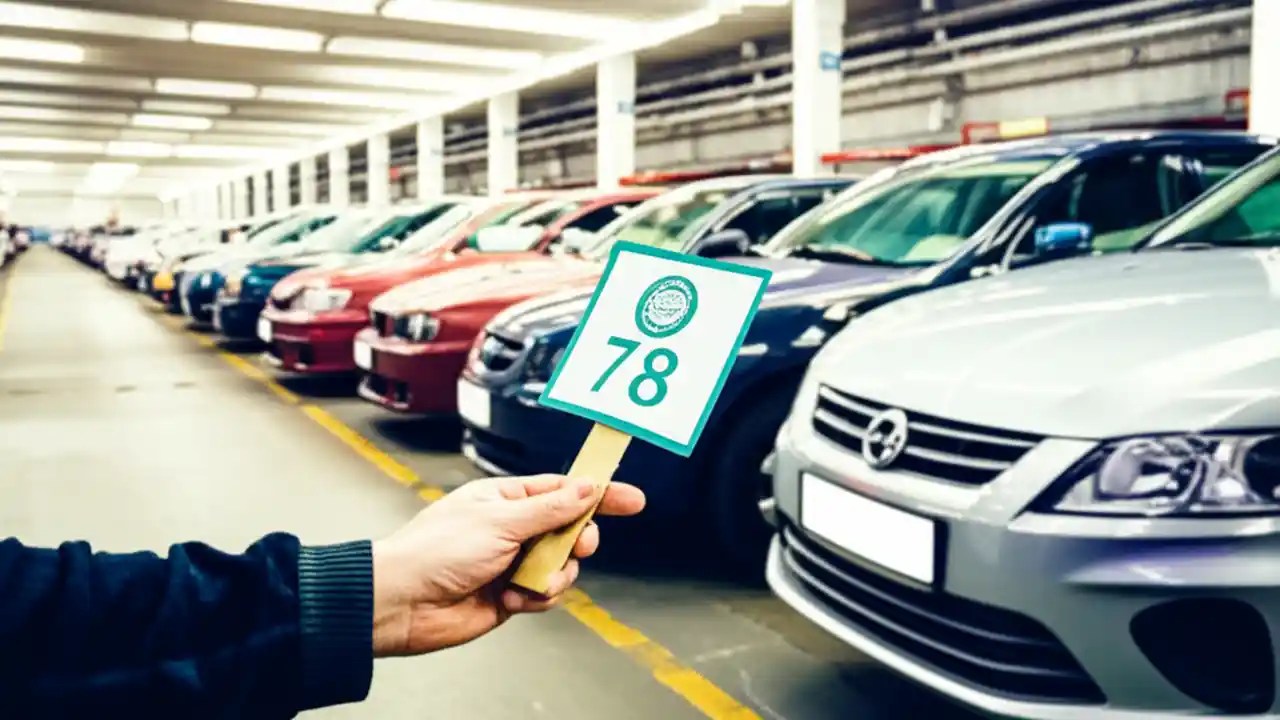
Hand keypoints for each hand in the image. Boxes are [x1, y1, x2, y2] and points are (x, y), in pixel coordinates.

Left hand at [370, 475, 644, 655]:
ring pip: (562, 565)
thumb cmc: (435, 551)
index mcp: (506, 497)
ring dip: (552, 575)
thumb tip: (587, 488)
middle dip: (577, 542)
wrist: (403, 603)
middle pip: (570, 529)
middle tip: (578, 547)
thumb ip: (550, 509)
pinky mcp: (511, 594)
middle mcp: (512, 527)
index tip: (632, 498)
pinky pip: (545, 593)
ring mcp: (512, 561)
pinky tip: (510, 599)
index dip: (599, 493)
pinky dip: (535, 597)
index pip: (563, 489)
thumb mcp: (500, 522)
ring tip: (526, 581)